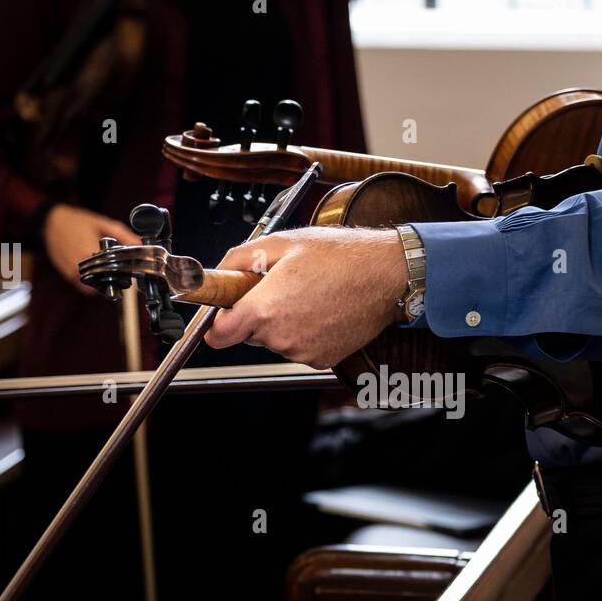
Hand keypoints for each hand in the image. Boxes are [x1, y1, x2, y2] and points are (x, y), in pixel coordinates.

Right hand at [42, 204, 141, 294]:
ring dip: (104, 282)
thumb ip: (124, 236)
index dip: (126, 276)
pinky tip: (95, 268)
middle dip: (116, 279)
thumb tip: (141, 245)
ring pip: (95, 288)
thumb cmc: (77, 221)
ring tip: (107, 267)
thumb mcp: (103, 223)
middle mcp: (79, 268)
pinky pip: (85, 286)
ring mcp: (71, 274)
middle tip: (122, 269)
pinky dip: (93, 281)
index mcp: (89, 254)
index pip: (114, 275)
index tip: (133, 272)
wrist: (50, 222)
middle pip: (105, 285)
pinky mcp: (67, 276)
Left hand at [206, 227, 406, 367]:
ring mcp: (302, 351)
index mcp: (264, 308)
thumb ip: (240, 257)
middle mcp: (281, 336)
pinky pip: (300, 347)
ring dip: (283, 322)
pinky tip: (322, 308)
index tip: (221, 312)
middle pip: (250, 333)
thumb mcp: (282, 242)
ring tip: (309, 294)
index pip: (218, 334)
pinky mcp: (322, 358)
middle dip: (257, 312)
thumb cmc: (340, 256)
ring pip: (276, 340)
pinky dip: (305, 331)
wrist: (385, 275)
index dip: (216, 322)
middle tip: (281, 286)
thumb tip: (220, 271)